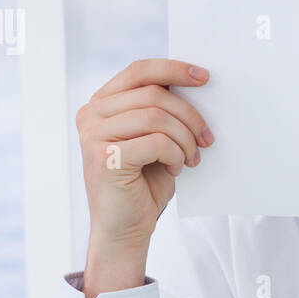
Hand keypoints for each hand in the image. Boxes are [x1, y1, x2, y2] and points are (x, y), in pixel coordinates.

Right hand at [76, 59, 212, 297]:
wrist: (125, 228)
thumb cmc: (143, 182)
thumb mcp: (153, 137)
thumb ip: (160, 109)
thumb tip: (195, 81)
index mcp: (101, 104)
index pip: (140, 70)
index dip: (174, 68)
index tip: (205, 77)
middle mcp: (91, 115)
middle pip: (154, 94)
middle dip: (190, 115)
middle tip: (207, 139)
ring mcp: (94, 135)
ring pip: (157, 117)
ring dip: (185, 139)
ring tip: (192, 158)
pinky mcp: (105, 158)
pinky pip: (157, 142)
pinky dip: (176, 155)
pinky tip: (175, 170)